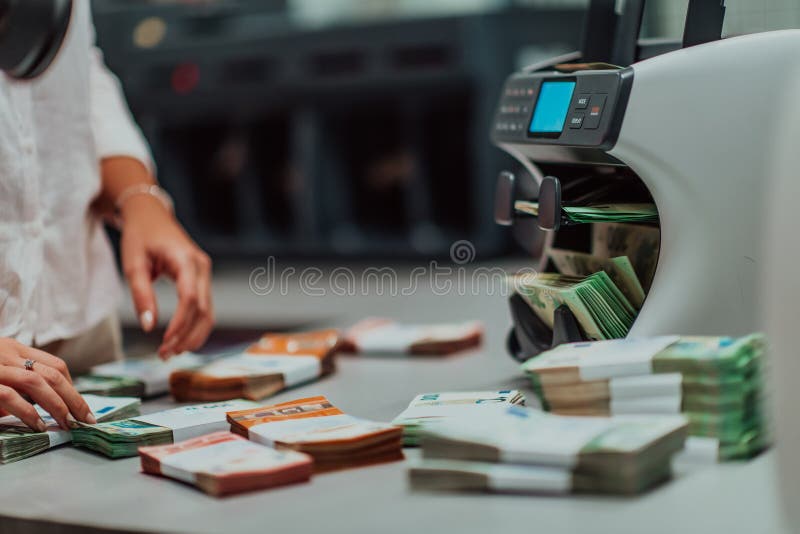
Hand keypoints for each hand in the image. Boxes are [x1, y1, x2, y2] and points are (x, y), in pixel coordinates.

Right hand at [0, 338, 93, 430]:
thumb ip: (17, 384)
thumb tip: (37, 408)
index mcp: (15, 349)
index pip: (55, 364)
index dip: (71, 386)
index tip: (79, 405)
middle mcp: (7, 354)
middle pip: (52, 374)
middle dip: (73, 399)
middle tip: (85, 419)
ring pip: (35, 383)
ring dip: (56, 405)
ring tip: (67, 424)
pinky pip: (10, 396)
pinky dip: (28, 412)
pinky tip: (38, 425)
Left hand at [120, 194, 213, 358]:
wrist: (150, 215)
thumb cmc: (140, 236)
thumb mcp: (133, 264)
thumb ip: (142, 295)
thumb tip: (150, 326)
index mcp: (185, 260)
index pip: (189, 298)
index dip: (180, 323)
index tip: (165, 341)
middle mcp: (202, 267)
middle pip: (203, 310)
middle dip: (186, 335)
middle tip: (165, 354)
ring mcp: (205, 273)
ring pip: (208, 312)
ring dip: (192, 335)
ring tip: (172, 351)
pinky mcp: (201, 279)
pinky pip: (204, 307)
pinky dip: (194, 326)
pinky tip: (180, 339)